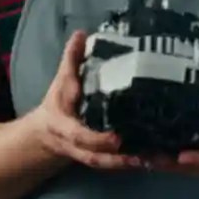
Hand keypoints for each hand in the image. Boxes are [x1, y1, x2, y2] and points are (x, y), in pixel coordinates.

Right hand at [26, 30, 144, 170]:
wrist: (47, 134)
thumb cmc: (60, 103)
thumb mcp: (61, 81)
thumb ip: (71, 60)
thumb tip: (80, 34)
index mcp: (64, 126)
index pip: (78, 134)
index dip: (96, 138)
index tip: (116, 138)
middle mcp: (75, 145)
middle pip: (94, 156)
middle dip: (115, 157)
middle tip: (138, 154)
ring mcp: (87, 154)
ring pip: (105, 164)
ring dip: (127, 164)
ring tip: (151, 161)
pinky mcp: (99, 158)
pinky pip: (113, 165)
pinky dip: (130, 164)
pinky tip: (151, 161)